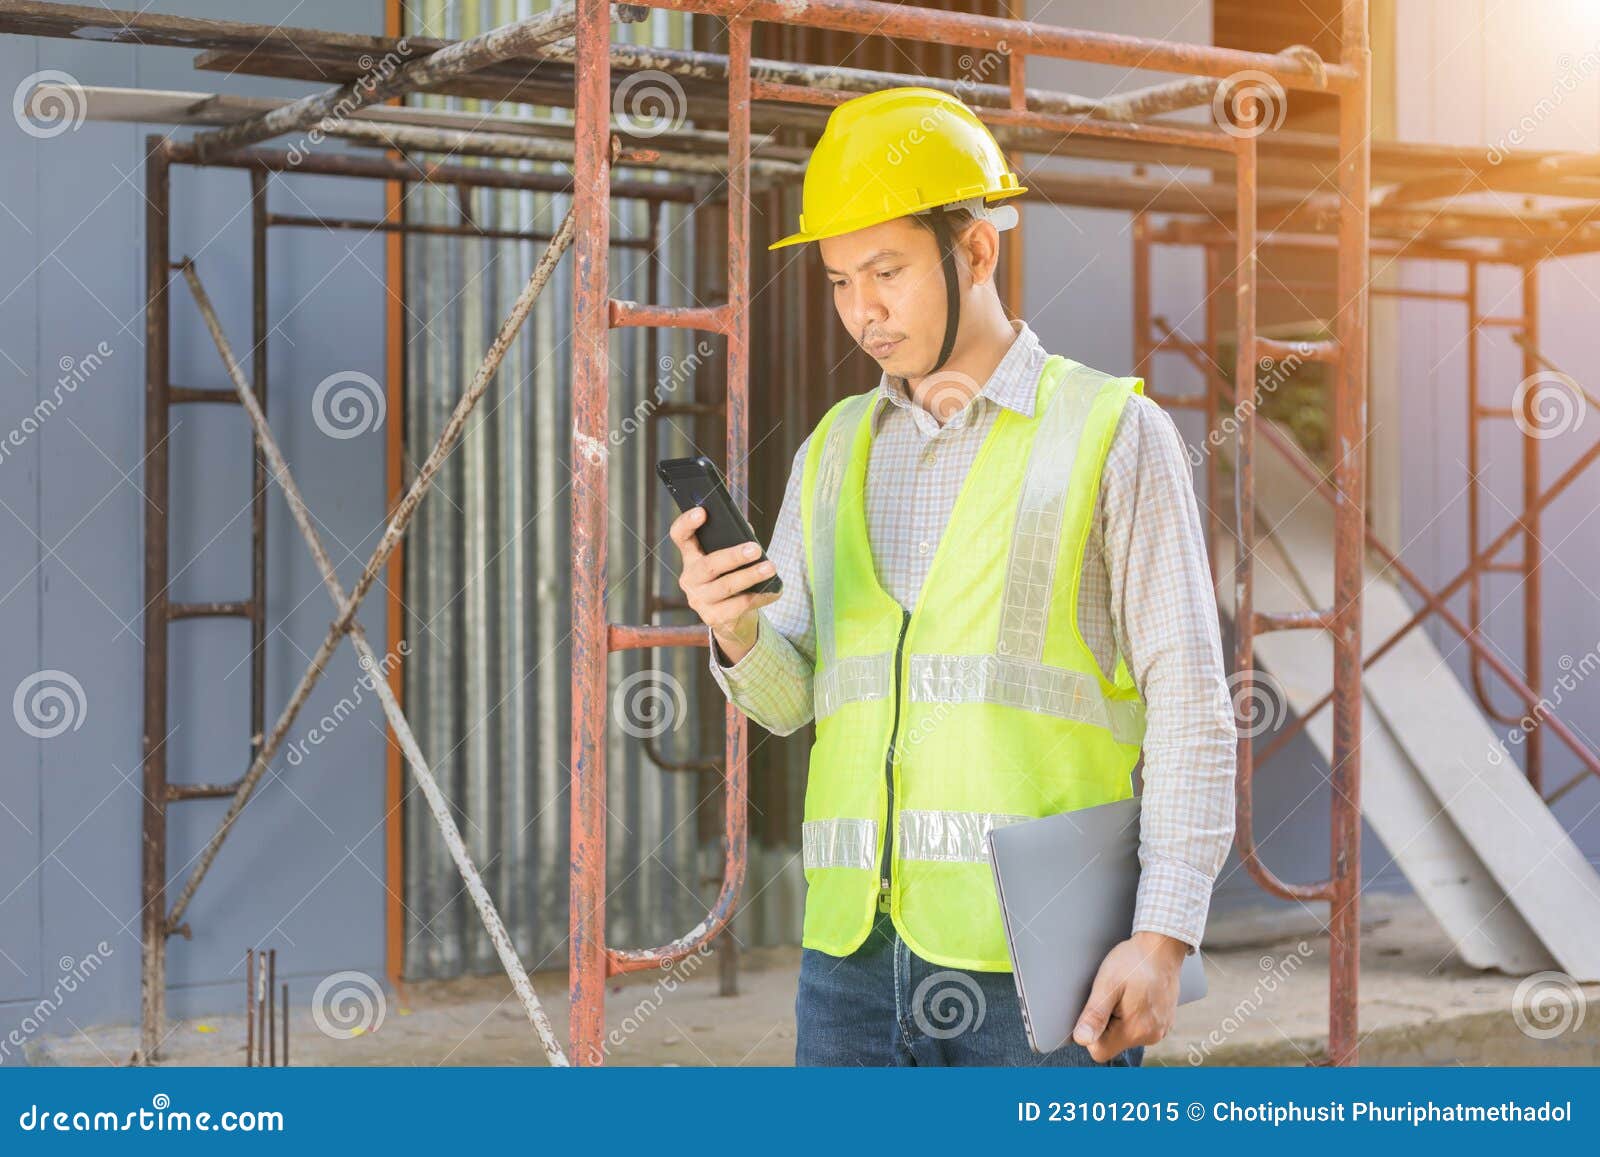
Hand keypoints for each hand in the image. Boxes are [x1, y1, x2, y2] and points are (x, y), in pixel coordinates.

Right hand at [669, 505, 781, 663]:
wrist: (730, 618)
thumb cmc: (731, 578)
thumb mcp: (729, 559)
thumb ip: (734, 541)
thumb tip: (747, 530)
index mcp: (691, 557)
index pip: (680, 536)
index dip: (687, 523)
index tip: (702, 512)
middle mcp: (690, 579)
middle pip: (709, 566)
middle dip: (733, 556)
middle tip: (755, 549)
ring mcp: (699, 600)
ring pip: (726, 587)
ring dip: (750, 576)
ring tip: (771, 568)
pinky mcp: (714, 618)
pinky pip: (740, 606)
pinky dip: (760, 596)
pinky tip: (775, 590)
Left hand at [1071, 931, 1187, 1061]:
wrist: (1162, 946)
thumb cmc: (1134, 961)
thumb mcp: (1107, 984)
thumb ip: (1094, 1015)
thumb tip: (1081, 1040)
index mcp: (1134, 1030)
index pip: (1099, 1051)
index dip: (1092, 1032)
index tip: (1099, 1008)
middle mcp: (1150, 1036)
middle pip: (1113, 1043)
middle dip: (1107, 1022)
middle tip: (1114, 995)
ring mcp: (1160, 1030)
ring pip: (1126, 1034)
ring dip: (1121, 1017)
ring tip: (1126, 992)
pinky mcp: (1164, 1022)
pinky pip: (1140, 1026)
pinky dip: (1135, 1013)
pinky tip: (1137, 994)